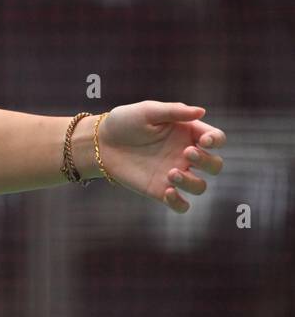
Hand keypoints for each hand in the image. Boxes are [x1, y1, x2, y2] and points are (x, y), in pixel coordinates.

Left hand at [90, 102, 224, 212]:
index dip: (216, 141)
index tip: (203, 141)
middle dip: (207, 161)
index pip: (216, 139)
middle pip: (215, 165)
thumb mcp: (147, 111)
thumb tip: (201, 111)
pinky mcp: (159, 190)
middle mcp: (184, 155)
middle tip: (187, 153)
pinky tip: (167, 192)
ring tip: (171, 172)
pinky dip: (180, 203)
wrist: (99, 143)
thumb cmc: (124, 122)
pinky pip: (181, 206)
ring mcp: (174, 174)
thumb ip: (173, 111)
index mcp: (187, 133)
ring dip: (192, 182)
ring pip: (200, 186)